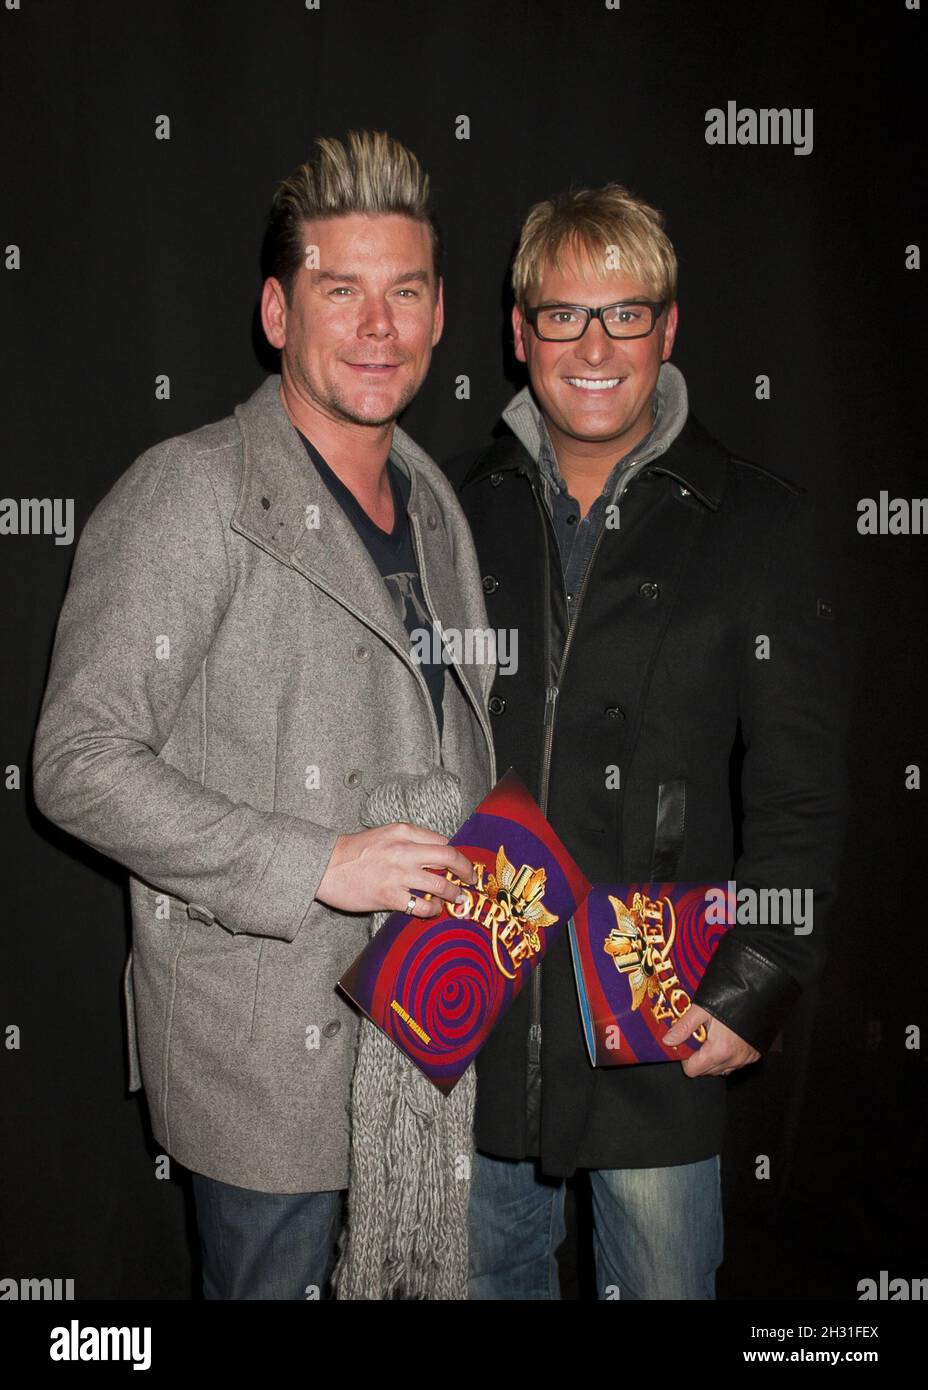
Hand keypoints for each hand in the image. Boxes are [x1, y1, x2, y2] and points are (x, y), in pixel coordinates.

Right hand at [315, 822, 475, 916]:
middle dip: (466, 870)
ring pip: (441, 884)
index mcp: (404, 831)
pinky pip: (422, 905)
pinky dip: (432, 909)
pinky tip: (432, 910)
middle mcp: (405, 850)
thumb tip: (435, 855)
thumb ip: (409, 841)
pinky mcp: (390, 896)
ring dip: (454, 893)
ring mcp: (398, 874)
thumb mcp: (384, 835)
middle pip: (450, 857)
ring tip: (457, 899)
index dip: (458, 854)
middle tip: (471, 880)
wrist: (325, 866)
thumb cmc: (353, 852)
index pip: (442, 840)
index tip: (463, 863)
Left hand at [662, 1005, 759, 1077]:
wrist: (757, 991)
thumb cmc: (730, 998)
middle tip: (699, 1036)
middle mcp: (734, 1060)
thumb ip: (684, 1027)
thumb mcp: (702, 1010)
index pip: (692, 1070)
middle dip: (698, 1057)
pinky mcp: (755, 1055)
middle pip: (706, 1071)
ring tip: (713, 1036)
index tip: (686, 1042)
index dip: (685, 1058)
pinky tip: (726, 1038)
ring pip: (721, 1069)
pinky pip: (735, 1063)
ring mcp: (746, 1059)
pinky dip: (728, 1055)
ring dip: (713, 1057)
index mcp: (719, 1051)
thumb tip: (667, 1041)